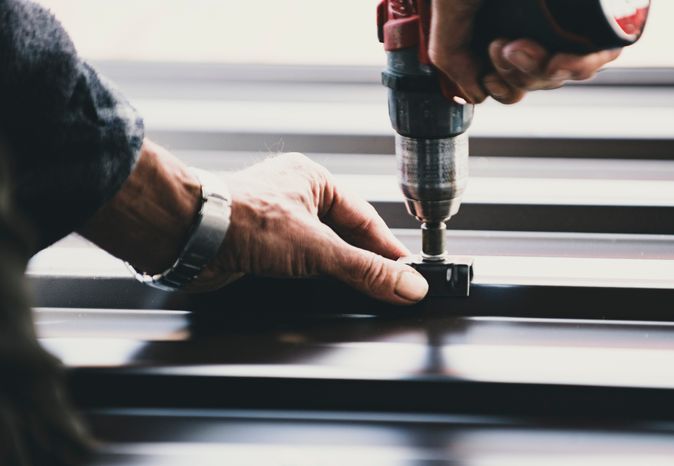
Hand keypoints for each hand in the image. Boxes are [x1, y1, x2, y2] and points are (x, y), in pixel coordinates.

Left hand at [194, 153, 428, 304]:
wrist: (186, 236)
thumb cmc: (240, 220)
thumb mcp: (317, 248)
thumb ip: (364, 270)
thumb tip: (406, 284)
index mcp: (314, 180)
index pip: (365, 219)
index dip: (388, 250)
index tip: (408, 275)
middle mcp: (295, 196)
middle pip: (345, 235)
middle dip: (365, 261)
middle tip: (392, 287)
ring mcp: (276, 221)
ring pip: (322, 249)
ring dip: (340, 270)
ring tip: (363, 290)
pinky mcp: (260, 245)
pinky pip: (300, 262)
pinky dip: (316, 276)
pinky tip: (324, 289)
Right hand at [429, 0, 621, 103]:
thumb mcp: (451, 2)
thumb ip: (450, 51)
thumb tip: (475, 96)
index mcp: (500, 19)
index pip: (508, 76)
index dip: (501, 86)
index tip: (489, 70)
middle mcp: (533, 19)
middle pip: (535, 80)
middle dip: (519, 76)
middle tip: (506, 46)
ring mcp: (564, 15)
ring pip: (563, 73)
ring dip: (543, 72)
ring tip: (521, 44)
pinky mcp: (595, 13)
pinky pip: (599, 54)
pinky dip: (583, 63)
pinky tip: (565, 55)